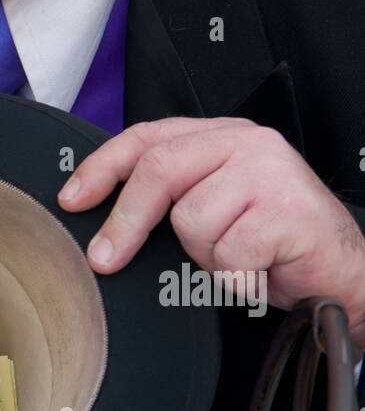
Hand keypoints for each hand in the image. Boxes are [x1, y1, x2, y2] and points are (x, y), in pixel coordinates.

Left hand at [57, 117, 364, 346]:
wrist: (342, 274)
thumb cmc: (275, 243)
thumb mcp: (215, 207)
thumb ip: (172, 193)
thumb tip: (101, 214)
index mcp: (224, 135)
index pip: (148, 137)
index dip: (102, 167)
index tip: (72, 199)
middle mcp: (247, 143)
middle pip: (159, 171)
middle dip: (125, 220)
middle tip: (106, 256)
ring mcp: (270, 173)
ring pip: (191, 220)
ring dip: (205, 255)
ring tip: (238, 255)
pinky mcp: (286, 211)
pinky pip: (226, 253)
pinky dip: (234, 275)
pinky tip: (259, 268)